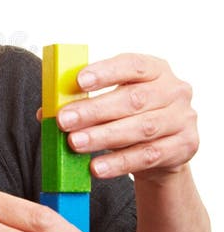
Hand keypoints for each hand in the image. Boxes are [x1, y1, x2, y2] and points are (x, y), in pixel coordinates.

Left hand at [58, 53, 197, 182]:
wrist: (165, 147)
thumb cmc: (131, 116)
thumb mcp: (113, 100)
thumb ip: (84, 100)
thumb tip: (47, 111)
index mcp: (156, 69)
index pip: (132, 65)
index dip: (105, 72)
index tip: (78, 81)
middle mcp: (174, 91)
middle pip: (133, 100)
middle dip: (95, 111)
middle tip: (64, 121)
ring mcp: (182, 119)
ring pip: (141, 129)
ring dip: (103, 137)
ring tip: (75, 144)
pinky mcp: (184, 147)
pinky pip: (147, 156)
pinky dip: (119, 163)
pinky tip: (96, 167)